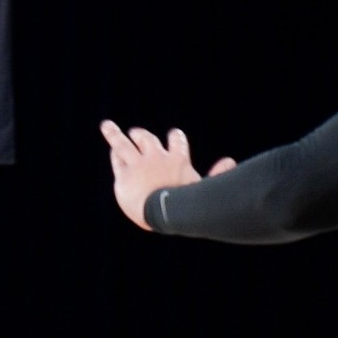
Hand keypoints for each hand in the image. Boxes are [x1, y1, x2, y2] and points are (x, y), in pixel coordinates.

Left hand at [100, 120, 235, 230]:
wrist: (163, 211)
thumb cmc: (187, 204)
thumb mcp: (203, 187)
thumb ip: (216, 174)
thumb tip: (231, 161)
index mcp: (177, 160)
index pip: (177, 141)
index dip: (176, 137)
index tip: (174, 134)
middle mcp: (157, 158)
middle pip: (147, 139)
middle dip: (142, 135)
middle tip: (137, 133)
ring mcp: (139, 165)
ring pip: (124, 144)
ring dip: (115, 134)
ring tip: (107, 126)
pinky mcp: (124, 175)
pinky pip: (118, 159)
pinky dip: (115, 154)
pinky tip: (112, 150)